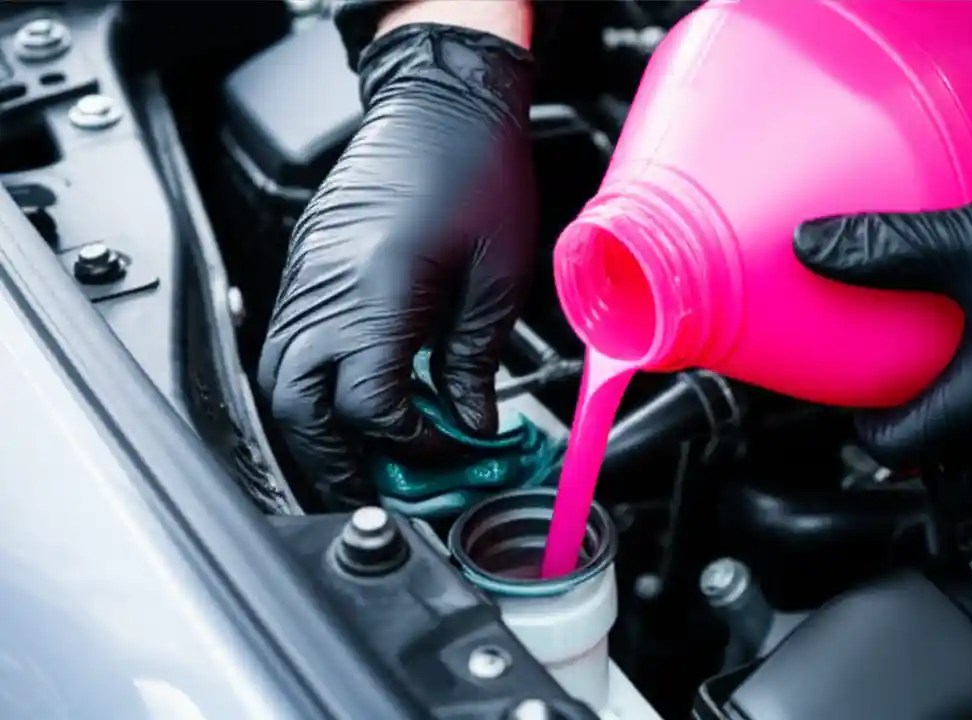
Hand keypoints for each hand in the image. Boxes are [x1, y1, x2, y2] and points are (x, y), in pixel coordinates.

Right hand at [258, 24, 535, 507]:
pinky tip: (356, 395)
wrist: (439, 109)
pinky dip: (313, 385)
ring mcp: (304, 281)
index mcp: (378, 293)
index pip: (366, 406)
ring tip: (366, 453)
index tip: (445, 446)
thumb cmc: (475, 175)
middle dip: (335, 462)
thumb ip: (475, 360)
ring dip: (315, 430)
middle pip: (296, 410)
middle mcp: (325, 292)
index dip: (407, 443)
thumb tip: (472, 422)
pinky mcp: (303, 270)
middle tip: (383, 483)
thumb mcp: (497, 279)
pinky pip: (286, 345)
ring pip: (277, 383)